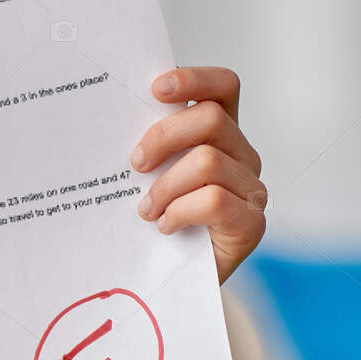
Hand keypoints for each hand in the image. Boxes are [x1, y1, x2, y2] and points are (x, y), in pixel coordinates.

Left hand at [131, 66, 266, 282]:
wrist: (173, 281)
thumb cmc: (158, 222)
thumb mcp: (149, 177)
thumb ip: (148, 147)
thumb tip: (109, 118)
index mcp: (220, 135)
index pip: (223, 87)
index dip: (194, 79)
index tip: (155, 89)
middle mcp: (242, 156)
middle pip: (211, 119)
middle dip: (164, 137)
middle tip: (135, 164)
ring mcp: (251, 189)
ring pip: (207, 162)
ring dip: (166, 187)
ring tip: (146, 210)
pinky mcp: (251, 224)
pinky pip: (215, 201)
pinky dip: (181, 212)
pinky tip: (165, 226)